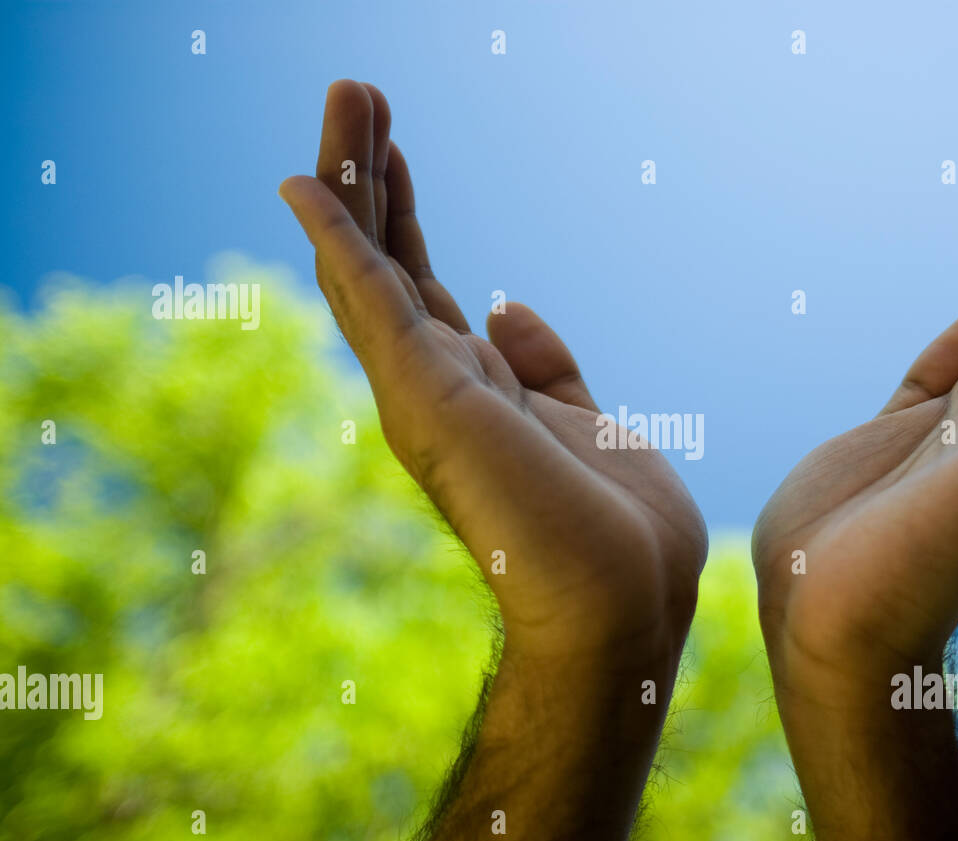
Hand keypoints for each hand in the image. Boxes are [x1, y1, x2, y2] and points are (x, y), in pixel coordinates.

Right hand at [280, 80, 706, 840]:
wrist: (622, 601)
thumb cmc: (614, 530)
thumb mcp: (585, 419)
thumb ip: (544, 364)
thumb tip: (506, 307)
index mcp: (476, 390)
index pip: (423, 284)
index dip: (403, 214)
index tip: (391, 149)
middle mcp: (437, 387)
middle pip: (389, 261)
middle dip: (371, 176)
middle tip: (356, 94)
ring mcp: (424, 393)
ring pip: (372, 265)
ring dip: (355, 180)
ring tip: (349, 96)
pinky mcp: (427, 398)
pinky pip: (372, 301)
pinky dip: (338, 240)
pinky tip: (306, 186)